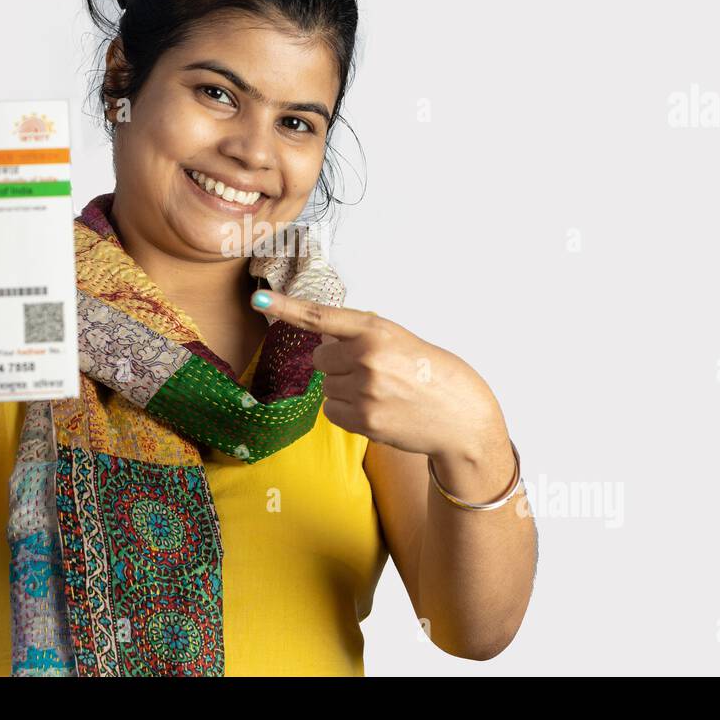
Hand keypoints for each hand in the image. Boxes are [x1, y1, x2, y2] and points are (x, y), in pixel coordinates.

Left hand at [251, 289, 510, 460]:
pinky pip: (333, 411)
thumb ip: (360, 336)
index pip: (321, 316)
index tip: (260, 299)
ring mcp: (365, 390)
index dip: (286, 307)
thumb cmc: (428, 372)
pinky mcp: (365, 420)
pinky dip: (349, 412)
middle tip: (374, 371)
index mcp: (376, 329)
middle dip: (338, 364)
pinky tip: (376, 410)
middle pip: (319, 358)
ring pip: (326, 387)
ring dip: (345, 390)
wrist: (460, 415)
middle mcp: (367, 357)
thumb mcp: (398, 339)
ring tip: (381, 392)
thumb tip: (319, 340)